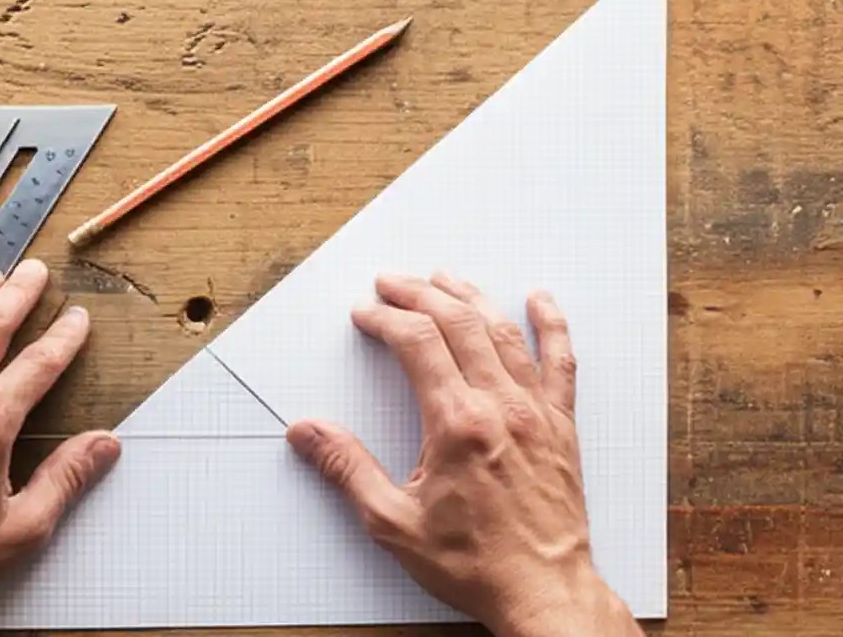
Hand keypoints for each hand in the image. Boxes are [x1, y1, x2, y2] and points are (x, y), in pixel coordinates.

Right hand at [286, 272, 640, 636]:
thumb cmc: (473, 563)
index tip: (366, 314)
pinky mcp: (560, 426)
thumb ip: (347, 469)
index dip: (386, 320)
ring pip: (503, 333)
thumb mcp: (392, 521)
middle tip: (392, 283)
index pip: (417, 344)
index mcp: (457, 423)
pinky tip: (541, 302)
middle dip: (419, 295)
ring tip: (445, 278)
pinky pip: (561, 362)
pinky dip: (551, 325)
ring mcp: (535, 412)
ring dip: (470, 298)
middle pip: (458, 324)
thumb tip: (307, 433)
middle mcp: (499, 406)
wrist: (543, 591)